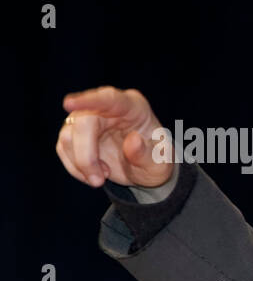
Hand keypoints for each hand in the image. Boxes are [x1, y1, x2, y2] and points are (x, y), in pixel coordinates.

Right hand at [56, 86, 172, 189]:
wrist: (144, 170)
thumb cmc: (155, 162)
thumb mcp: (160, 165)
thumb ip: (148, 155)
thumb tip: (133, 141)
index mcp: (133, 107)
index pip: (109, 98)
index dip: (89, 101)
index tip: (68, 104)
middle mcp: (107, 107)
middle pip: (83, 121)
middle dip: (86, 155)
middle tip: (99, 181)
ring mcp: (88, 118)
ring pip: (69, 136)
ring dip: (82, 164)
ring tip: (103, 176)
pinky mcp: (75, 133)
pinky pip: (63, 148)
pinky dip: (76, 167)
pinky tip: (94, 175)